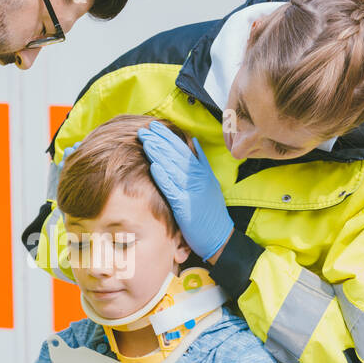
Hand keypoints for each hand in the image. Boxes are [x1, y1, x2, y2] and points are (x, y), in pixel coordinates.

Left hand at [138, 123, 233, 259]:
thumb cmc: (210, 212)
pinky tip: (154, 167)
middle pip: (175, 155)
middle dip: (159, 141)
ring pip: (172, 168)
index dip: (168, 137)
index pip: (182, 149)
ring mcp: (191, 191)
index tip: (154, 127)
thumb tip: (193, 141)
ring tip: (146, 142)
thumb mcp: (210, 181)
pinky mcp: (185, 205)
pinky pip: (172, 189)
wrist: (219, 236)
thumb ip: (201, 161)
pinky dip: (164, 177)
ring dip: (158, 154)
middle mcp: (197, 178)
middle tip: (144, 130)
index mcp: (201, 171)